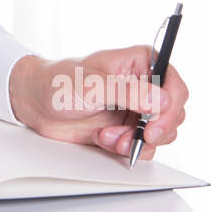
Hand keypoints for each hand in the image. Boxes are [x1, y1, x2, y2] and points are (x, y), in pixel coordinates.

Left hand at [7, 47, 187, 160]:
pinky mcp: (127, 129)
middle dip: (155, 129)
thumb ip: (128, 93)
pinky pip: (144, 146)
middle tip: (136, 137)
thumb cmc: (59, 82)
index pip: (174, 84)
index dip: (171, 107)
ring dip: (137, 141)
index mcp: (140, 63)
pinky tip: (104, 139)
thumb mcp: (93, 85)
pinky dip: (127, 149)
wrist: (37, 104)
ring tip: (108, 137)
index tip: (154, 124)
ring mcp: (136, 109)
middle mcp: (143, 85)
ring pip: (161, 133)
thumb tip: (162, 100)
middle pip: (174, 112)